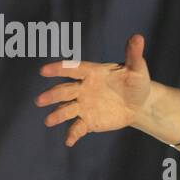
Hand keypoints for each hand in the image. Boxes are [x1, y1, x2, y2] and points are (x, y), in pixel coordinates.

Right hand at [35, 34, 152, 146]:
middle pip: (64, 91)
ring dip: (57, 115)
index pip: (73, 69)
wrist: (139, 104)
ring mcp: (84, 105)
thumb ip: (134, 55)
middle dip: (52, 96)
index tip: (44, 71)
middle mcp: (83, 88)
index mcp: (91, 72)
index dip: (58, 69)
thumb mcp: (137, 69)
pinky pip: (78, 127)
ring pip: (67, 110)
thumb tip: (138, 37)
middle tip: (40, 101)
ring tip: (48, 121)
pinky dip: (73, 134)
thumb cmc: (136, 82)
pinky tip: (69, 142)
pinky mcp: (88, 121)